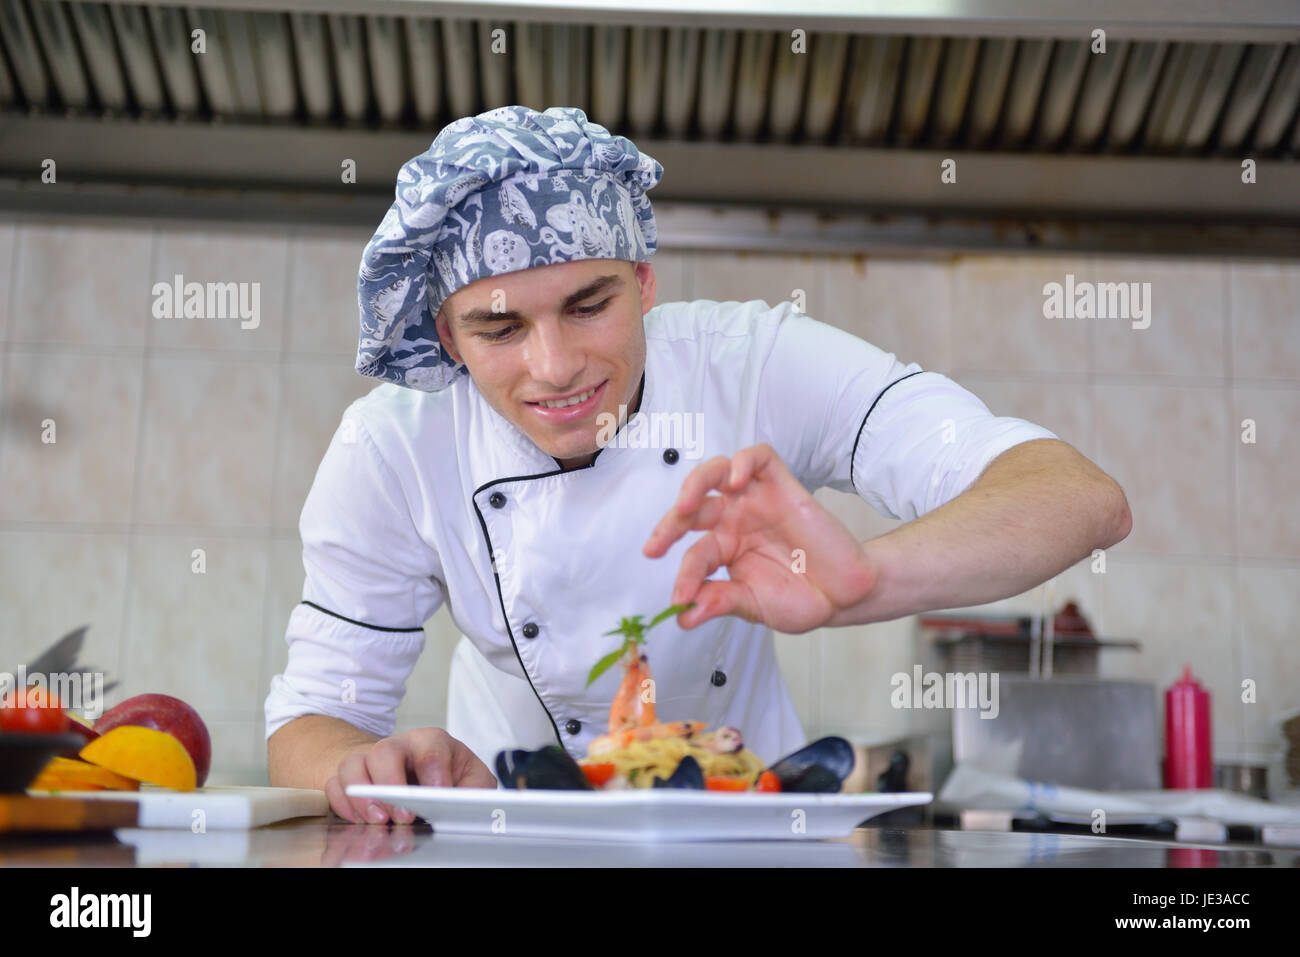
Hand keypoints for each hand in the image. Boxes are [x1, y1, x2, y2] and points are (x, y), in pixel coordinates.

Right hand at [324, 727, 496, 823]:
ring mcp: (370, 760)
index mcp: (432, 742)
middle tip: (402, 817)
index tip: (435, 799)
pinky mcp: (349, 778)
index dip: (432, 776)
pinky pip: (335, 785)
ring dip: (362, 796)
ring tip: (377, 821)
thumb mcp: (472, 780)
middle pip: (385, 751)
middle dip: (391, 784)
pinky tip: (358, 822)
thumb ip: (475, 789)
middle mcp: (399, 747)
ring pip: (353, 764)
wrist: (419, 775)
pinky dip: (343, 805)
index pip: (431, 750)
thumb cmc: (449, 777)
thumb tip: (471, 805)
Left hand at [642, 443, 878, 633]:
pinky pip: (759, 458)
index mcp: (723, 548)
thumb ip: (720, 602)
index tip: (679, 597)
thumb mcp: (753, 605)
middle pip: (692, 509)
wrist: (845, 594)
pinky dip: (744, 462)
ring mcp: (756, 500)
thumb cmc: (800, 597)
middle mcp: (734, 520)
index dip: (684, 574)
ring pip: (716, 473)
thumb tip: (683, 615)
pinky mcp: (783, 486)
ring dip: (694, 484)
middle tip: (657, 546)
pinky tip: (737, 480)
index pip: (693, 553)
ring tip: (684, 507)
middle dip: (669, 525)